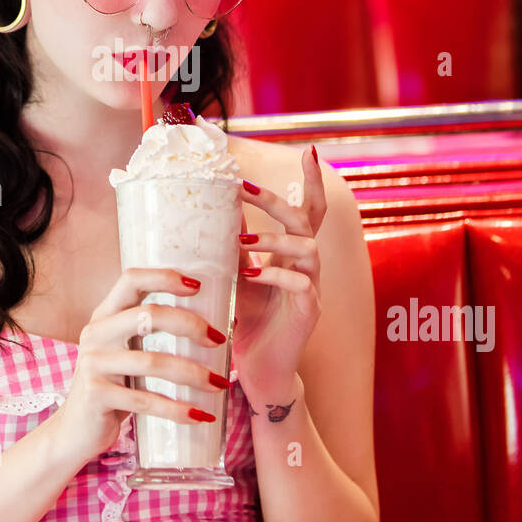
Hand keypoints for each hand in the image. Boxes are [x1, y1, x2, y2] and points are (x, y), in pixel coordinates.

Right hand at [53, 268, 230, 465]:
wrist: (74, 432)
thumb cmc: (112, 388)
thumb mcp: (123, 355)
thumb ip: (151, 339)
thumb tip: (214, 333)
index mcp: (104, 316)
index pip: (131, 280)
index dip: (164, 277)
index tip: (198, 286)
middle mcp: (95, 334)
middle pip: (149, 314)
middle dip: (191, 325)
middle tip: (218, 341)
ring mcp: (93, 364)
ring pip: (153, 362)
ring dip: (194, 373)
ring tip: (220, 384)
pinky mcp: (96, 395)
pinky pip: (146, 400)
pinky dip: (178, 409)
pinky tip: (200, 415)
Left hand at [232, 146, 325, 400]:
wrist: (257, 371)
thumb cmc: (246, 322)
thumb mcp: (234, 278)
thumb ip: (231, 249)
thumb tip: (210, 214)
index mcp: (291, 254)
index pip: (309, 210)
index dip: (311, 181)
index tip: (309, 150)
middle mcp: (306, 266)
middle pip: (305, 220)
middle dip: (277, 200)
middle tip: (245, 189)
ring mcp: (311, 288)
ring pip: (308, 248)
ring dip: (273, 239)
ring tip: (242, 242)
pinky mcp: (309, 314)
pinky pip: (302, 286)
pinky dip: (277, 276)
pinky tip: (253, 276)